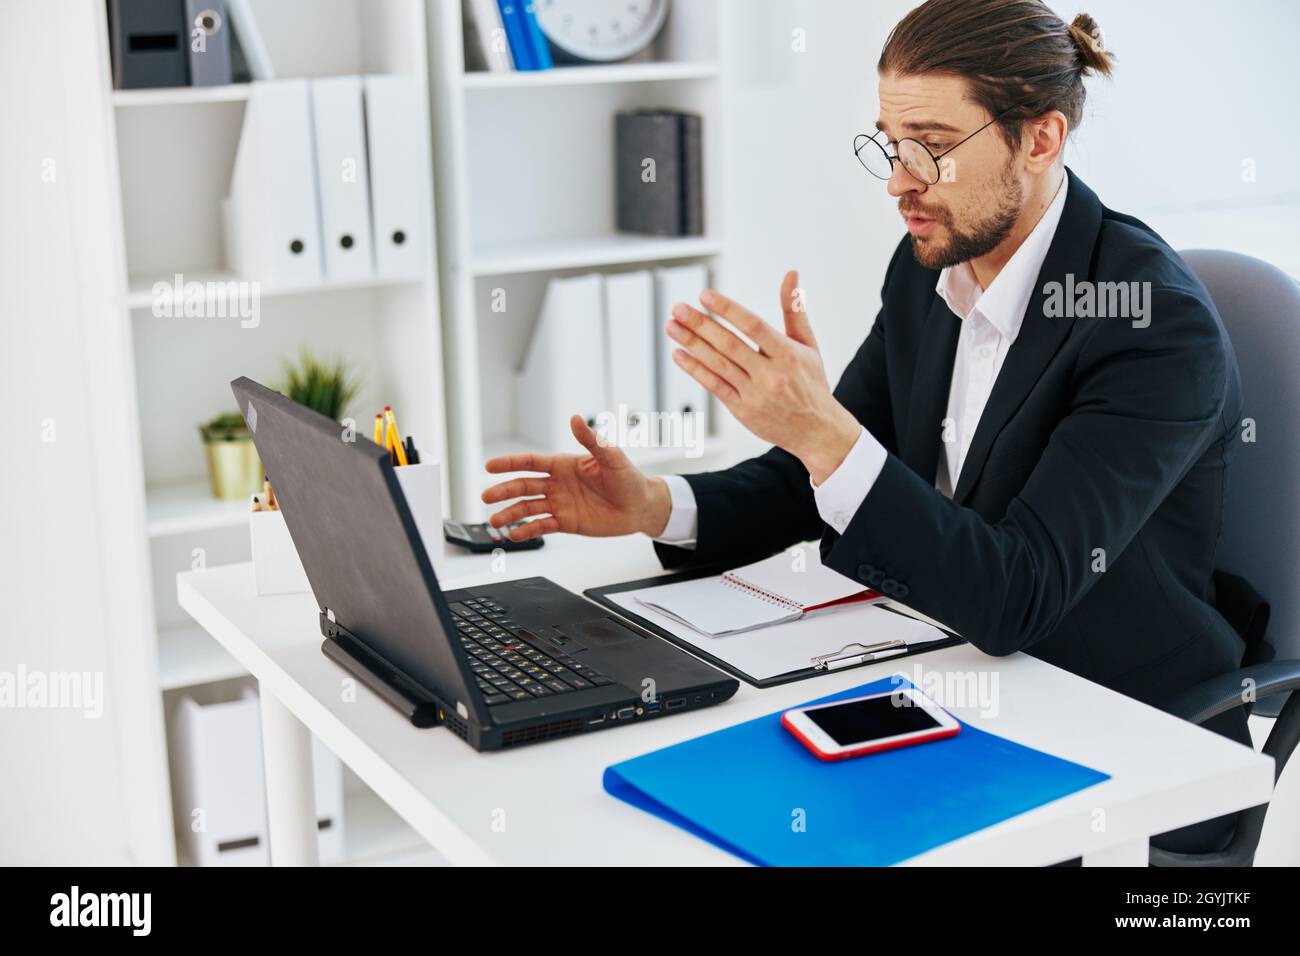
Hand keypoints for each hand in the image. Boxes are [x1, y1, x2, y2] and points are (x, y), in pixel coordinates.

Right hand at [481, 415, 672, 541]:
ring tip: (495, 520)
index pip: (531, 462)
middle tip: (486, 496)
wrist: (640, 506)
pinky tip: (515, 535)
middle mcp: (557, 483)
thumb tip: (576, 419)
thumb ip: (592, 440)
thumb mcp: (612, 457)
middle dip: (504, 491)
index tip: (490, 466)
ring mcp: (560, 503)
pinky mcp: (566, 522)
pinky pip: (542, 526)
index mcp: (564, 464)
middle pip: (524, 486)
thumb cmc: (628, 478)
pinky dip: (528, 530)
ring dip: (511, 514)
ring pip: (528, 508)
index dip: (510, 463)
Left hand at [666, 269, 860, 483]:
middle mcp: (771, 375)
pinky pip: (715, 387)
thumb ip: (794, 309)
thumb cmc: (811, 383)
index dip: (727, 310)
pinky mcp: (743, 410)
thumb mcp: (808, 345)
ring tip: (672, 327)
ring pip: (718, 365)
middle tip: (678, 309)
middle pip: (730, 345)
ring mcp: (755, 394)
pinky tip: (679, 355)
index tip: (705, 296)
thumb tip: (791, 275)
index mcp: (788, 355)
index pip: (753, 326)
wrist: (816, 430)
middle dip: (700, 325)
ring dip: (692, 345)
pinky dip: (696, 370)